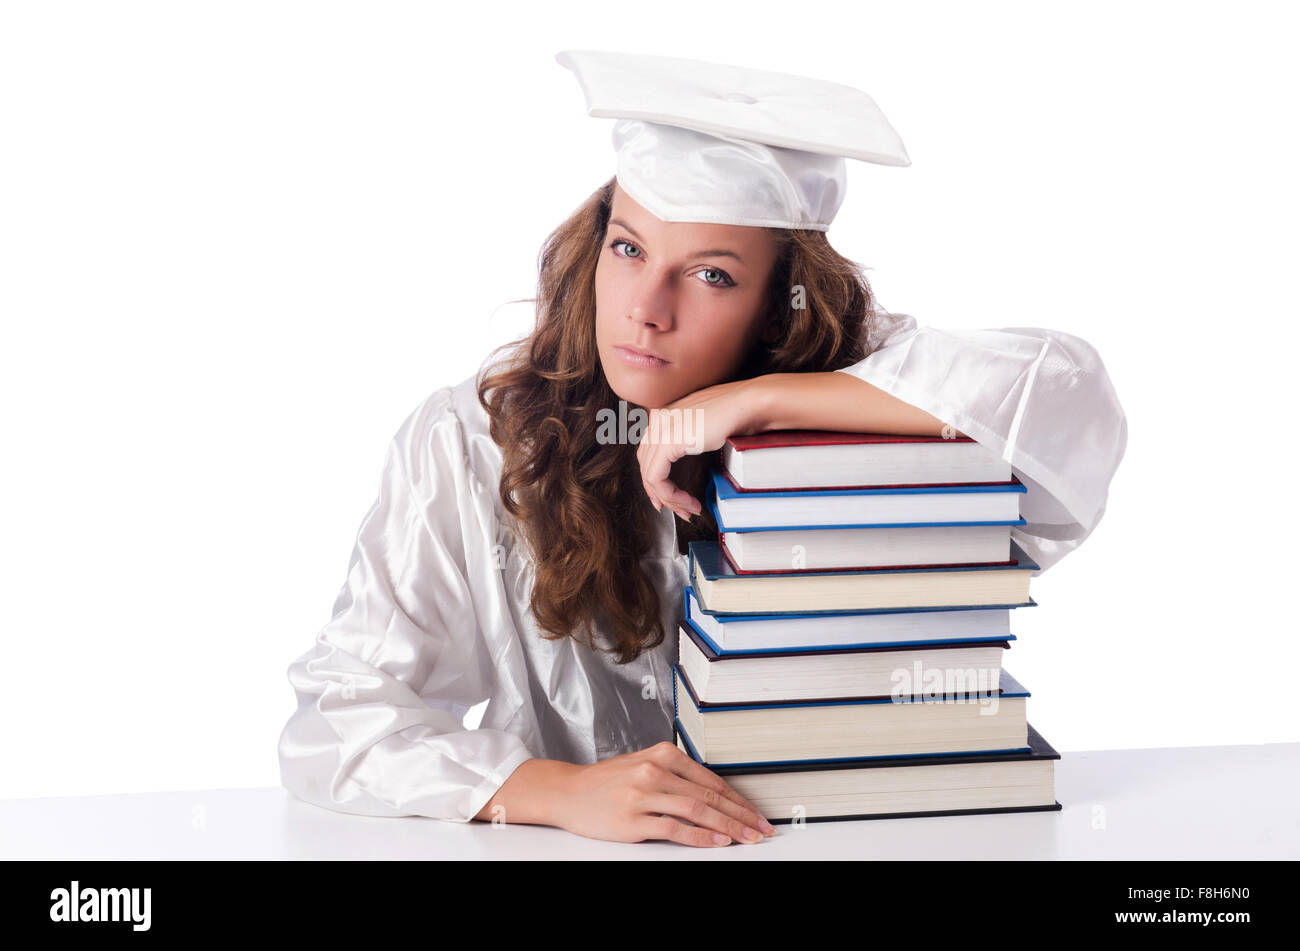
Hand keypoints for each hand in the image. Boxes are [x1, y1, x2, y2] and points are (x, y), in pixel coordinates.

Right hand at [548, 741, 777, 846]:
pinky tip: (717, 843)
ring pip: (698, 810)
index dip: (738, 799)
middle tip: (762, 829)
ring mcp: (643, 794)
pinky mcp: (633, 819)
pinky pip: (674, 829)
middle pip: (709, 795)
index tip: (756, 814)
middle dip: (741, 815)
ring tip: (747, 838)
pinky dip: (700, 837)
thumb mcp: (644, 765)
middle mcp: (655, 770)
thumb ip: (677, 776)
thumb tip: (716, 797)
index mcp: (662, 754)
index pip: (711, 779)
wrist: (568, 792)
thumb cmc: (607, 782)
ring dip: (728, 827)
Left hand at [636, 377, 766, 520]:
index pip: (650, 454)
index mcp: (665, 414)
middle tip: (680, 510)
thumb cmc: (737, 413)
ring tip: (688, 510)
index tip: (673, 499)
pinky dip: (671, 496)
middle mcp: (658, 420)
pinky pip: (657, 479)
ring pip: (650, 476)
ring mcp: (660, 430)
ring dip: (669, 499)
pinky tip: (689, 503)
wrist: (748, 405)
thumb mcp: (705, 427)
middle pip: (646, 466)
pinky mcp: (666, 443)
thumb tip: (685, 457)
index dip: (658, 480)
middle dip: (661, 494)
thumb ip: (689, 439)